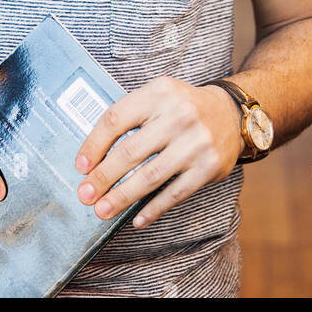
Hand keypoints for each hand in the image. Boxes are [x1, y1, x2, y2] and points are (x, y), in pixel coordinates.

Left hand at [73, 76, 245, 228]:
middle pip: (131, 151)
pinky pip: (175, 193)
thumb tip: (94, 155)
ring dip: (122, 197)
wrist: (231, 114)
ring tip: (103, 210)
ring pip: (150, 176)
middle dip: (103, 177)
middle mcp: (178, 115)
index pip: (117, 118)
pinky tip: (137, 219)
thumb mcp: (158, 97)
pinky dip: (154, 209)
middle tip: (85, 195)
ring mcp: (195, 142)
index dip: (94, 144)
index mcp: (159, 92)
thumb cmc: (183, 108)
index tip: (81, 166)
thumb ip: (131, 117)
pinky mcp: (209, 166)